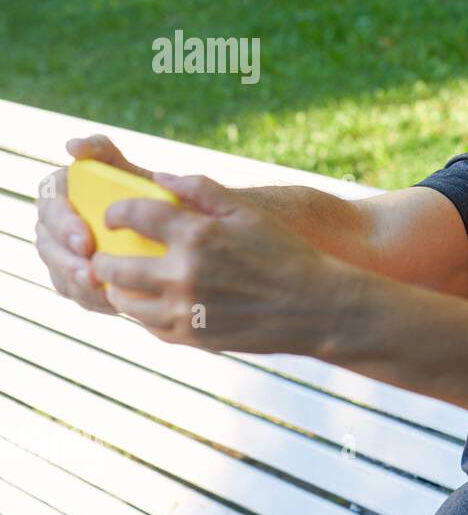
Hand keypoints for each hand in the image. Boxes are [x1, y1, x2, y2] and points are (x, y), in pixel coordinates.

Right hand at [34, 135, 153, 312]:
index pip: (50, 207)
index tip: (85, 239)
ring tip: (103, 290)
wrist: (170, 229)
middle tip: (92, 272)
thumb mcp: (129, 170)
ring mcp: (63, 253)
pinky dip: (91, 298)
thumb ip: (103, 152)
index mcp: (61, 194)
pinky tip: (112, 302)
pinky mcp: (76, 277)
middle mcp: (55, 224)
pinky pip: (75, 292)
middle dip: (67, 261)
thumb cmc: (145, 194)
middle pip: (48, 245)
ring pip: (59, 271)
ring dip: (78, 283)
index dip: (62, 224)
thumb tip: (73, 146)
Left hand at [90, 172, 357, 354]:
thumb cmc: (285, 254)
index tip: (116, 217)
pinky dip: (146, 314)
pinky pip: (149, 326)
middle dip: (104, 257)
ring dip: (120, 289)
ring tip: (130, 281)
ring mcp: (185, 310)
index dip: (115, 213)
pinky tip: (159, 303)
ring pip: (124, 301)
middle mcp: (184, 273)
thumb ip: (203, 189)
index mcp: (197, 235)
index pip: (132, 216)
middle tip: (109, 254)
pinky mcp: (192, 337)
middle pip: (112, 265)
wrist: (316, 306)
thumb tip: (161, 178)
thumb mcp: (248, 213)